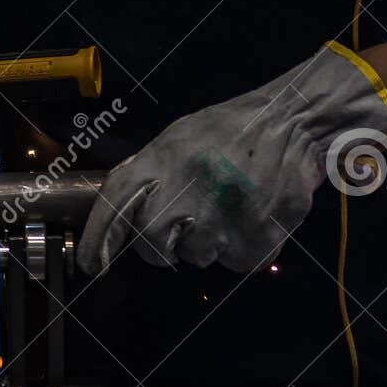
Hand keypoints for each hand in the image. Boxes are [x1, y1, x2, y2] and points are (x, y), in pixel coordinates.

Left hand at [79, 42, 386, 273]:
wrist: (294, 120)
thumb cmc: (228, 130)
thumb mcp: (177, 139)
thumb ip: (146, 174)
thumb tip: (116, 217)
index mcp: (160, 160)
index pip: (115, 206)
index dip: (99, 240)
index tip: (91, 266)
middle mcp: (185, 189)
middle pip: (151, 245)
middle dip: (161, 248)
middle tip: (183, 227)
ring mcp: (221, 216)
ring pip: (195, 258)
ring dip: (206, 245)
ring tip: (226, 210)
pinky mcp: (256, 236)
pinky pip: (234, 263)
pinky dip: (241, 249)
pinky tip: (251, 219)